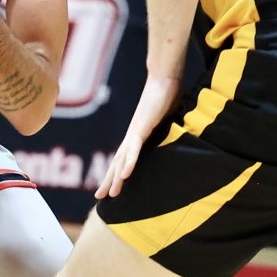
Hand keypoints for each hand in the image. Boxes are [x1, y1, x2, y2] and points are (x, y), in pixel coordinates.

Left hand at [96, 75, 178, 198]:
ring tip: (110, 194)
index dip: (116, 173)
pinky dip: (130, 163)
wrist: (165, 79)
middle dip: (108, 180)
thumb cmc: (167, 97)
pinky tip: (125, 175)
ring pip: (123, 159)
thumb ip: (167, 131)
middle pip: (117, 162)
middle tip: (99, 197)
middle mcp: (132, 135)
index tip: (110, 187)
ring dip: (116, 177)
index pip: (124, 158)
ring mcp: (135, 132)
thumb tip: (176, 138)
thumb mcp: (167, 121)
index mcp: (138, 135)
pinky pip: (134, 148)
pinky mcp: (142, 127)